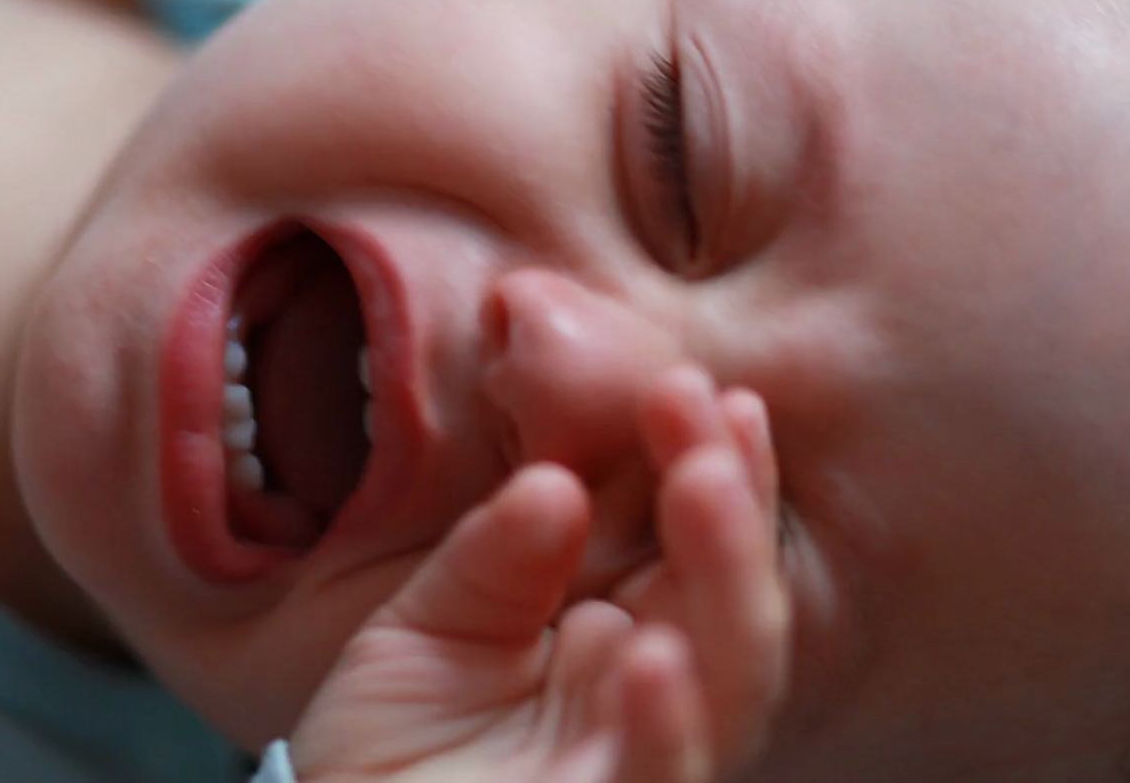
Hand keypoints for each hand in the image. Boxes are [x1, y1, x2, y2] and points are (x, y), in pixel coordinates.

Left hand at [289, 368, 788, 782]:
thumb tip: (558, 484)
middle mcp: (664, 704)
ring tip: (699, 479)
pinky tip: (653, 656)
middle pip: (736, 603)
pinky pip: (663, 777)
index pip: (701, 549)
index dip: (714, 467)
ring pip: (735, 684)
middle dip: (731, 497)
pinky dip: (669, 725)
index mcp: (634, 643)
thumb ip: (492, 560)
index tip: (687, 385)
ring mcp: (647, 763)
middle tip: (691, 399)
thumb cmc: (394, 753)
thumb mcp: (425, 630)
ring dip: (727, 576)